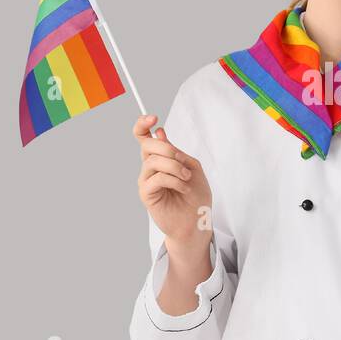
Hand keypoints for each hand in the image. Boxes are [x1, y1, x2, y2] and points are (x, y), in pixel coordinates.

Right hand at [134, 114, 212, 248]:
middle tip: (182, 160)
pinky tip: (183, 188)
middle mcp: (150, 168)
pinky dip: (173, 180)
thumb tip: (160, 133)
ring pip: (153, 161)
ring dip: (174, 167)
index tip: (153, 117)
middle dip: (167, 148)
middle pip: (147, 146)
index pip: (143, 137)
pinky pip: (156, 178)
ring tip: (186, 178)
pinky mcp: (146, 194)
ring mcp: (146, 180)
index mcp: (161, 159)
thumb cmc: (196, 197)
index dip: (143, 124)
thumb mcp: (193, 168)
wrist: (197, 222)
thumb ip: (178, 152)